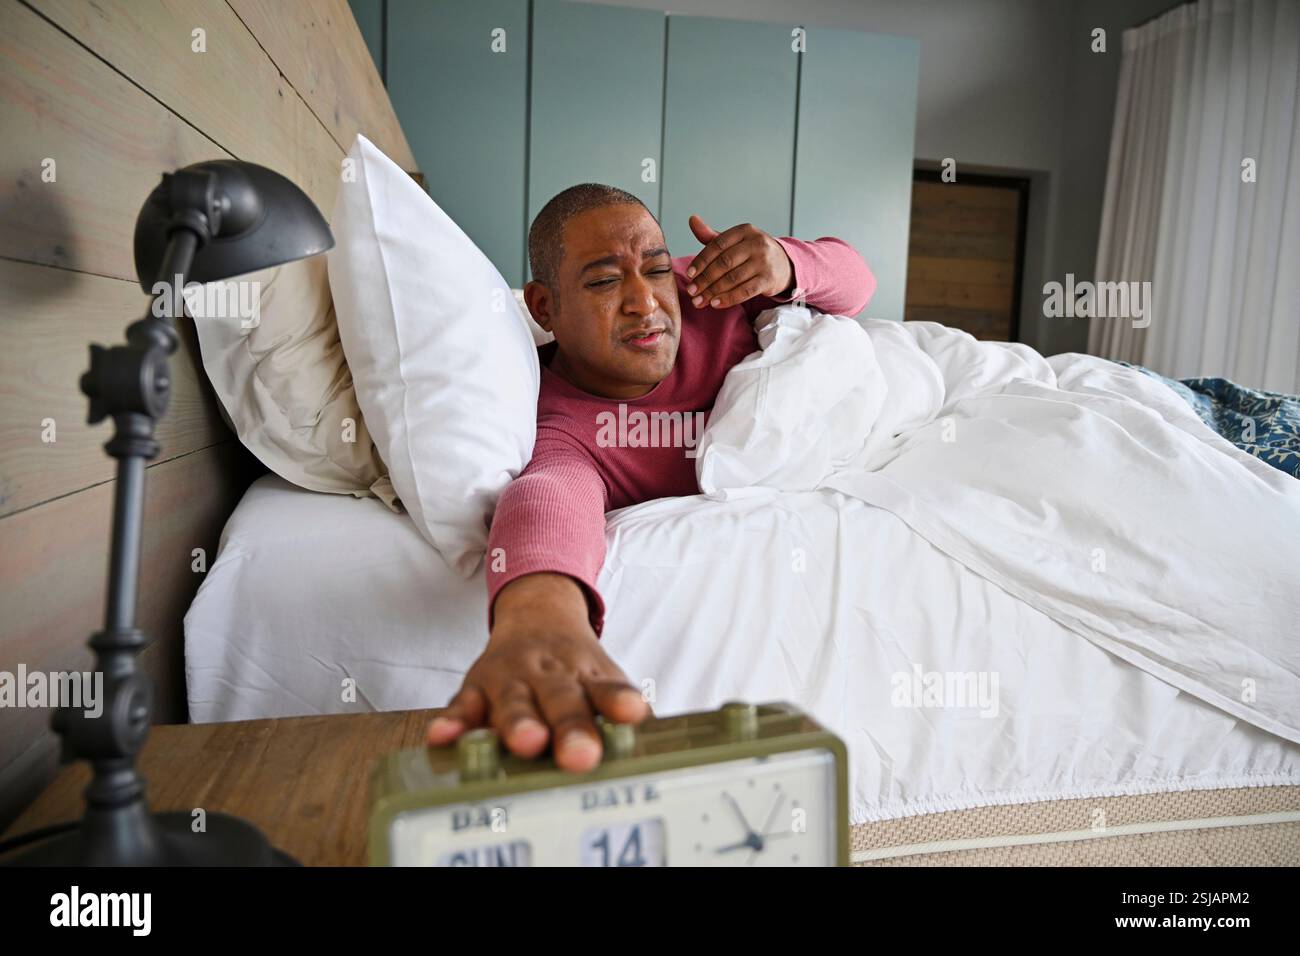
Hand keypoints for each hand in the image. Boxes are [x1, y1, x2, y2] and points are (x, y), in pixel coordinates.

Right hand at [426, 573, 650, 771]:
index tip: (633, 712)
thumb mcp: (601, 679)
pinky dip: (453, 722)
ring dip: (518, 723)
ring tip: (526, 742)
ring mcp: (511, 680)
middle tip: (581, 755)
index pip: (607, 689)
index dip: (619, 701)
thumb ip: (617, 709)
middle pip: (561, 700)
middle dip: (570, 727)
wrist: (537, 614)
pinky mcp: (476, 688)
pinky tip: (443, 737)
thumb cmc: (573, 667)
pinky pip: (463, 706)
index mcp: (587, 675)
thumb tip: (653, 747)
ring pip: (513, 702)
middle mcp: (551, 675)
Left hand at [684, 214, 794, 309]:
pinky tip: (715, 303)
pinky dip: (728, 299)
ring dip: (713, 292)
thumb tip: (692, 220)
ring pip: (732, 278)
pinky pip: (745, 291)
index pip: (718, 245)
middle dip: (705, 279)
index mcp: (744, 231)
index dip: (701, 260)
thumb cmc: (752, 253)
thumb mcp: (735, 241)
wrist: (784, 264)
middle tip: (691, 292)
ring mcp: (763, 261)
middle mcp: (756, 243)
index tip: (689, 274)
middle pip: (724, 263)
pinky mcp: (768, 279)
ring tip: (699, 301)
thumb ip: (712, 236)